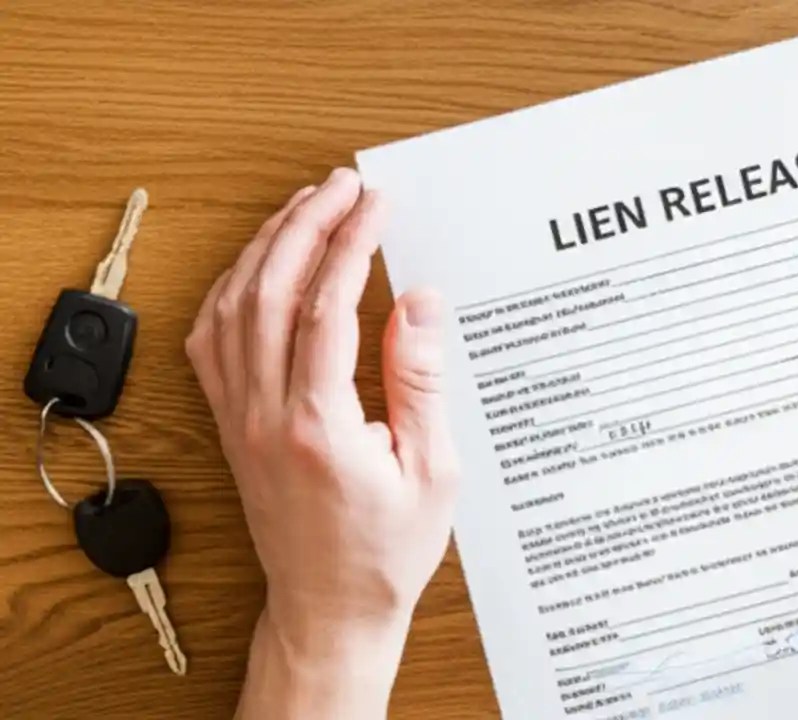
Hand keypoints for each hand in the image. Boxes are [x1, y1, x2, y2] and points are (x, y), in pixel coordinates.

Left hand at [185, 168, 458, 718]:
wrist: (329, 607)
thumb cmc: (386, 551)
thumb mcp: (432, 471)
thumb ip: (420, 382)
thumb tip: (419, 306)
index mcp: (321, 425)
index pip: (327, 306)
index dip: (351, 243)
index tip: (375, 204)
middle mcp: (267, 415)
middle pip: (270, 290)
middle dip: (307, 223)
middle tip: (343, 185)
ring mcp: (240, 419)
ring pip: (232, 307)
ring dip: (267, 246)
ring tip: (306, 207)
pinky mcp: (230, 425)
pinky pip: (212, 341)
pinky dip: (232, 290)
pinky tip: (258, 267)